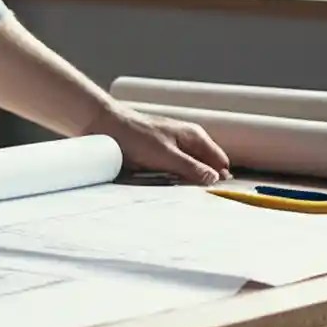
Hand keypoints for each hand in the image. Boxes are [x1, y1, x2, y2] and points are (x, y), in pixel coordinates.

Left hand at [84, 104, 230, 184]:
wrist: (107, 126)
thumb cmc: (136, 136)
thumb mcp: (166, 155)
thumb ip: (191, 167)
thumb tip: (215, 179)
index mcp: (195, 137)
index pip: (219, 161)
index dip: (220, 178)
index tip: (216, 196)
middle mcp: (188, 141)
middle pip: (206, 167)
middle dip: (203, 182)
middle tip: (197, 199)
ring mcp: (174, 149)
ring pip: (189, 171)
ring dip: (186, 183)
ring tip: (180, 194)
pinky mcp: (160, 156)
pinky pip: (174, 172)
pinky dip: (173, 180)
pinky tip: (166, 187)